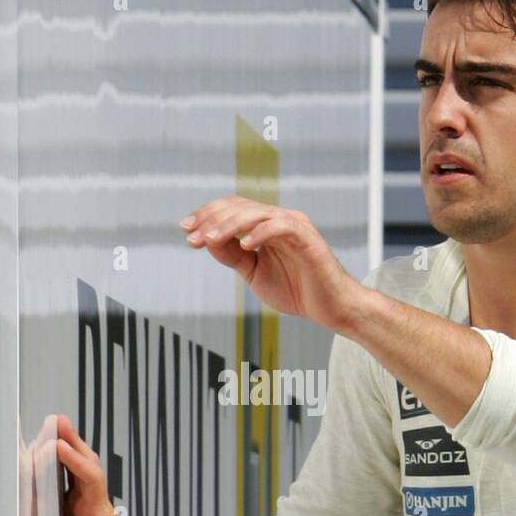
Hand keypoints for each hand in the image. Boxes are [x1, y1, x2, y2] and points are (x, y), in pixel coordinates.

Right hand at [49, 414, 143, 515]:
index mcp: (99, 511)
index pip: (90, 479)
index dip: (75, 462)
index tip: (58, 446)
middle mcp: (92, 501)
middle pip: (86, 464)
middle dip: (72, 441)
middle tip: (56, 420)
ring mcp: (85, 504)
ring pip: (77, 468)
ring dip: (66, 447)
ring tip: (50, 426)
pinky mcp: (76, 510)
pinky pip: (66, 481)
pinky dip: (57, 465)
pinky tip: (45, 455)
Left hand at [180, 194, 359, 331]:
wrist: (330, 309)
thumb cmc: (295, 290)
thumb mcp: (253, 273)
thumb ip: (232, 256)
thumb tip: (206, 240)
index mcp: (266, 225)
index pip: (232, 209)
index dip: (207, 215)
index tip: (186, 230)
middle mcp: (279, 219)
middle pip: (240, 206)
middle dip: (212, 219)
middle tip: (192, 236)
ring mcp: (295, 226)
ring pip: (257, 212)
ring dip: (229, 224)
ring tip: (210, 239)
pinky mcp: (308, 238)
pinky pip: (281, 226)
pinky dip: (261, 233)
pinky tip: (245, 245)